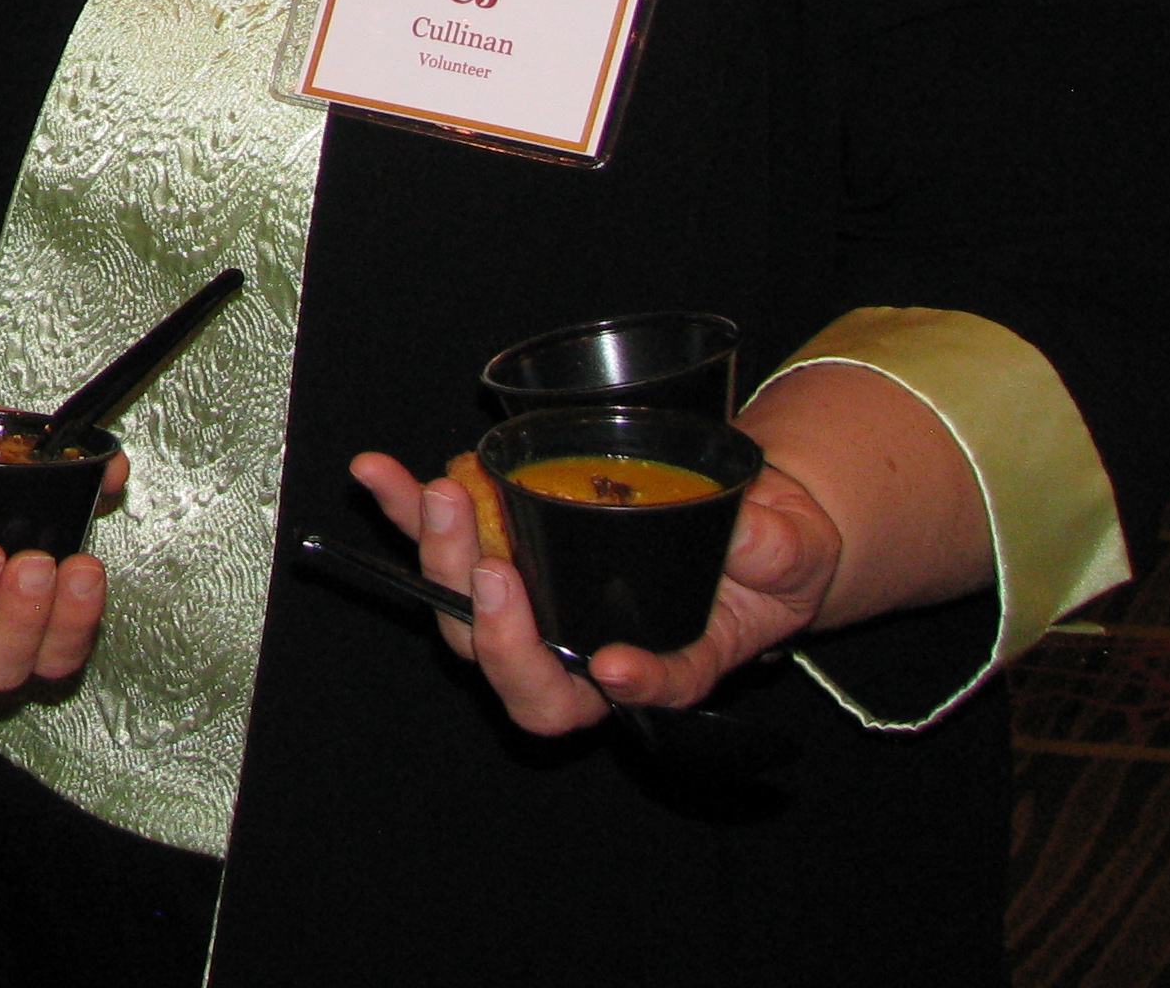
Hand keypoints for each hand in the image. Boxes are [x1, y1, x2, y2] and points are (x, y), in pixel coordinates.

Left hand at [348, 452, 838, 737]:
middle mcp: (580, 649)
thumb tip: (756, 539)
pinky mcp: (495, 550)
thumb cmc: (768, 556)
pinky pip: (441, 539)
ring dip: (439, 558)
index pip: (639, 695)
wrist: (733, 516)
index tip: (615, 666)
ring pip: (464, 614)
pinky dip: (403, 508)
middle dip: (496, 629)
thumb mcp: (794, 552)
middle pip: (521, 672)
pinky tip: (375, 473)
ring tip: (434, 498)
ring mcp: (529, 605)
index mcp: (660, 664)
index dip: (631, 686)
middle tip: (494, 570)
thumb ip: (779, 552)